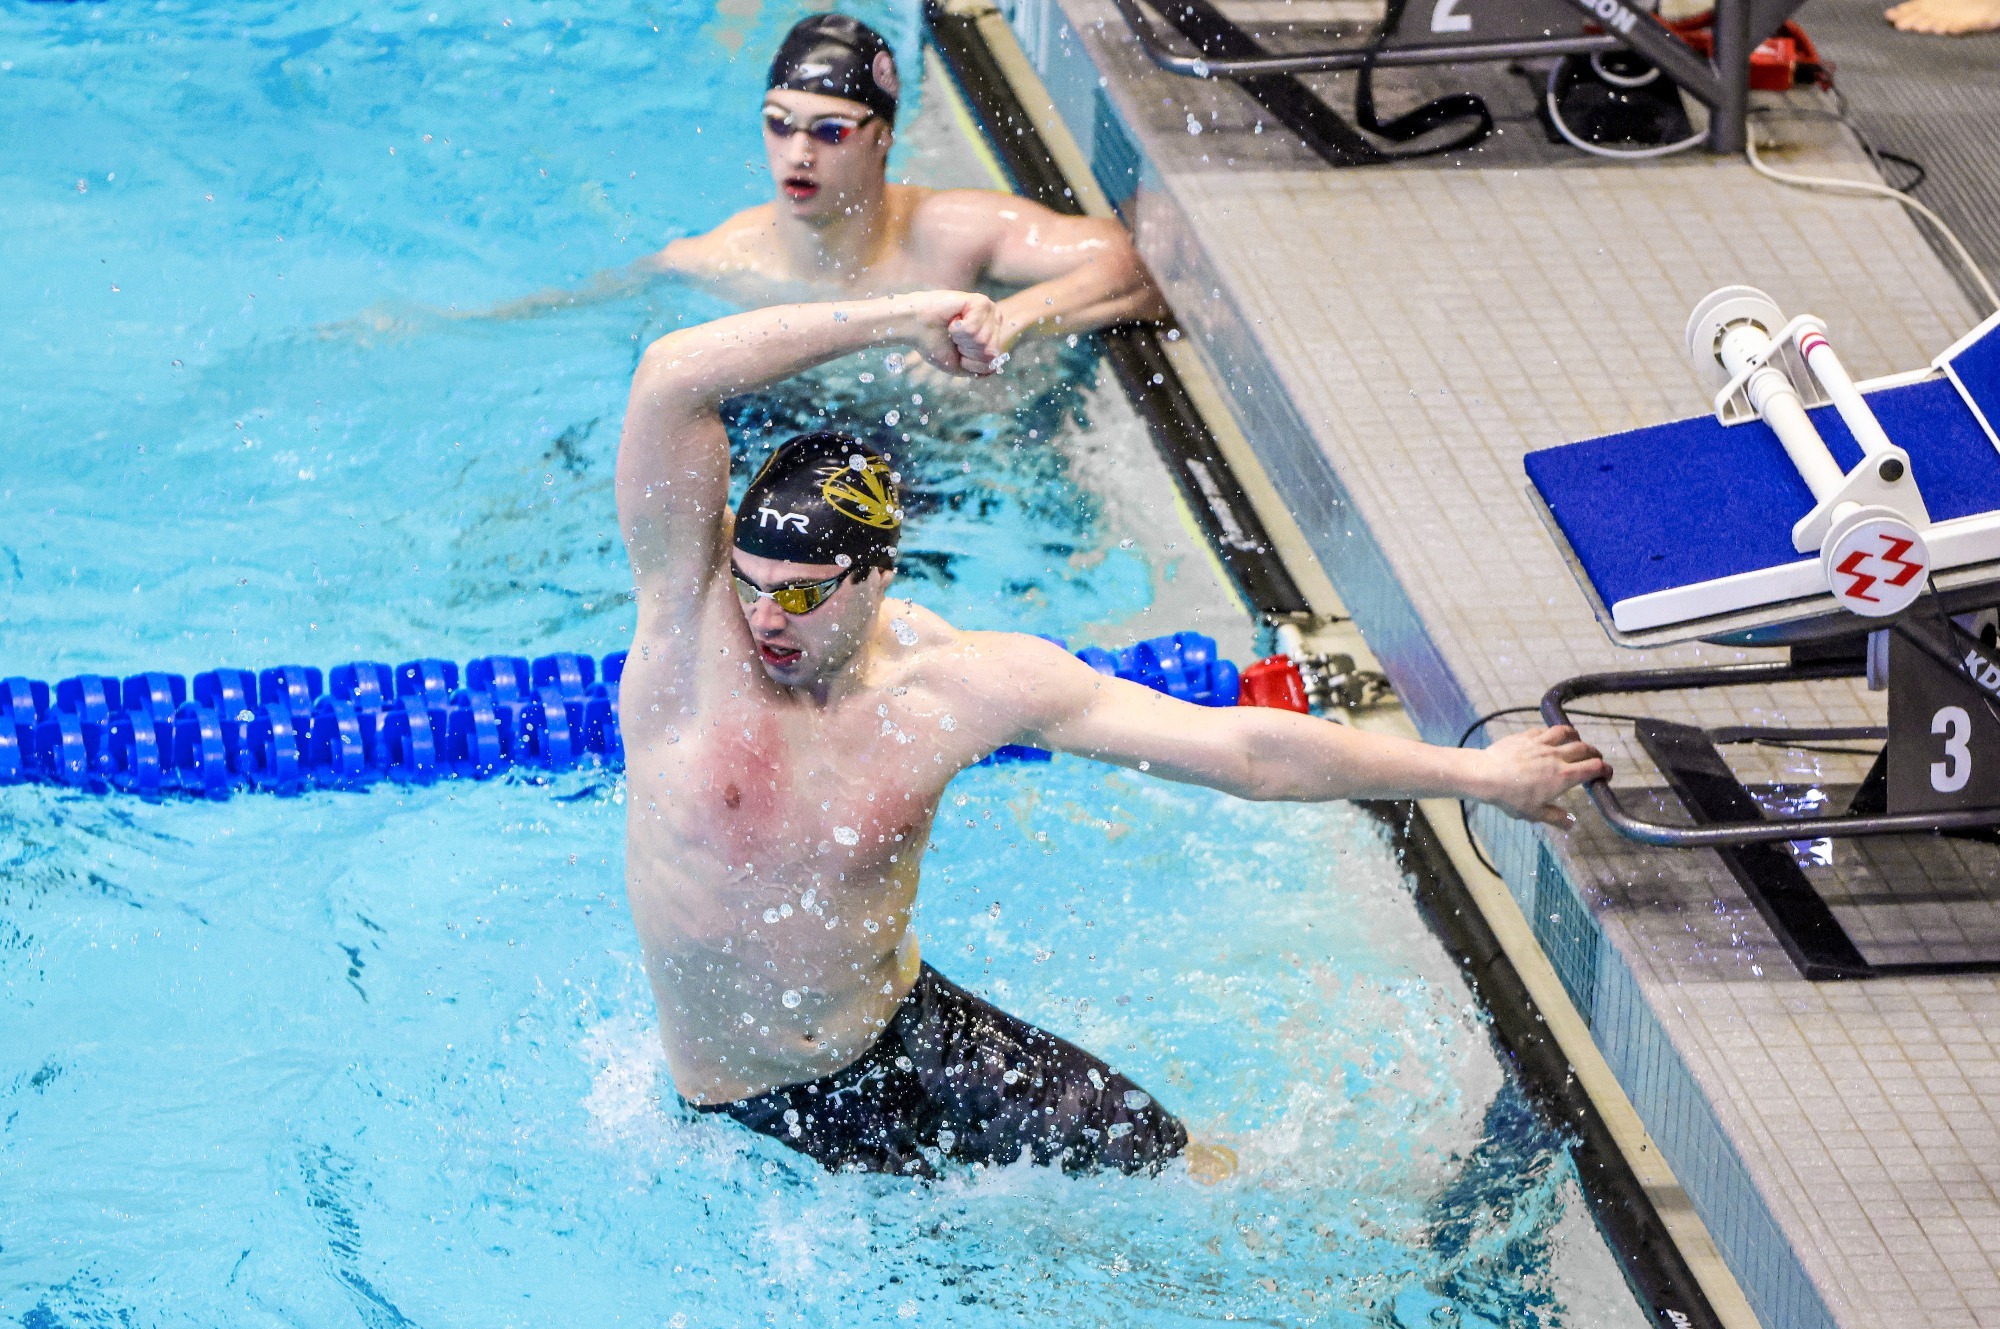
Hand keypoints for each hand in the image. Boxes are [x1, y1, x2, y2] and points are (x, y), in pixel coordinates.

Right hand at [899, 291, 1005, 375]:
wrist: (915, 326)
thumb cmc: (935, 343)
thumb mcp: (960, 366)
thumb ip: (981, 369)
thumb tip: (996, 363)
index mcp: (992, 337)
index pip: (992, 363)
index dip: (970, 361)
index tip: (957, 349)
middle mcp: (994, 323)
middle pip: (990, 353)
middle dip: (967, 350)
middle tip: (954, 337)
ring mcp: (990, 311)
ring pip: (983, 341)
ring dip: (961, 339)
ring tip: (952, 328)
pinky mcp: (981, 302)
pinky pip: (974, 328)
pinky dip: (958, 329)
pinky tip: (953, 319)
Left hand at [1473, 726, 1609, 827]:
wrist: (1486, 775)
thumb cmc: (1511, 797)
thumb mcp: (1535, 814)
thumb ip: (1555, 817)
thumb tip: (1571, 824)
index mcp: (1564, 775)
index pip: (1594, 767)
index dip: (1605, 769)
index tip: (1606, 774)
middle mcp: (1557, 756)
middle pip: (1584, 748)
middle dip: (1594, 753)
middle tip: (1595, 758)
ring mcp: (1541, 743)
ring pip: (1565, 732)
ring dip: (1575, 735)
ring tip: (1577, 739)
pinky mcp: (1525, 736)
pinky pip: (1543, 730)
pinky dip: (1551, 733)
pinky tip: (1548, 737)